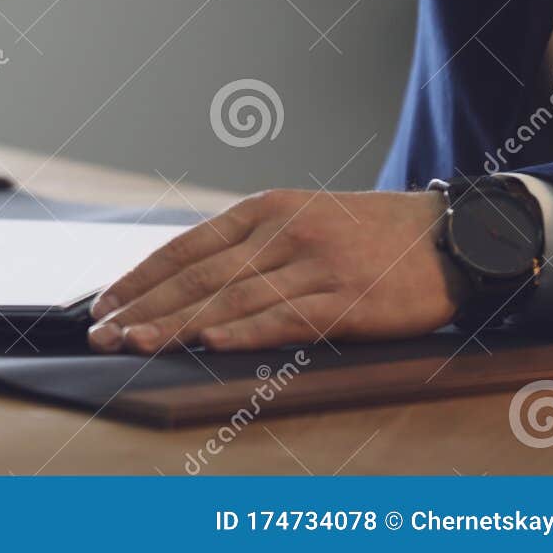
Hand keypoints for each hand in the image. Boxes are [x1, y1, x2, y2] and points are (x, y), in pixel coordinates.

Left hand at [86, 189, 466, 353]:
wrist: (451, 233)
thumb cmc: (368, 234)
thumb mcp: (301, 219)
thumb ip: (249, 247)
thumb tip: (184, 282)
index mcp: (265, 210)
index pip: (186, 247)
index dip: (140, 277)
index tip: (102, 304)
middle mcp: (283, 232)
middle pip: (198, 274)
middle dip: (143, 305)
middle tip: (101, 333)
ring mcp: (316, 264)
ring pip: (232, 297)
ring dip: (178, 323)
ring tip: (135, 342)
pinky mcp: (349, 299)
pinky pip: (288, 317)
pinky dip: (246, 330)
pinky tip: (209, 341)